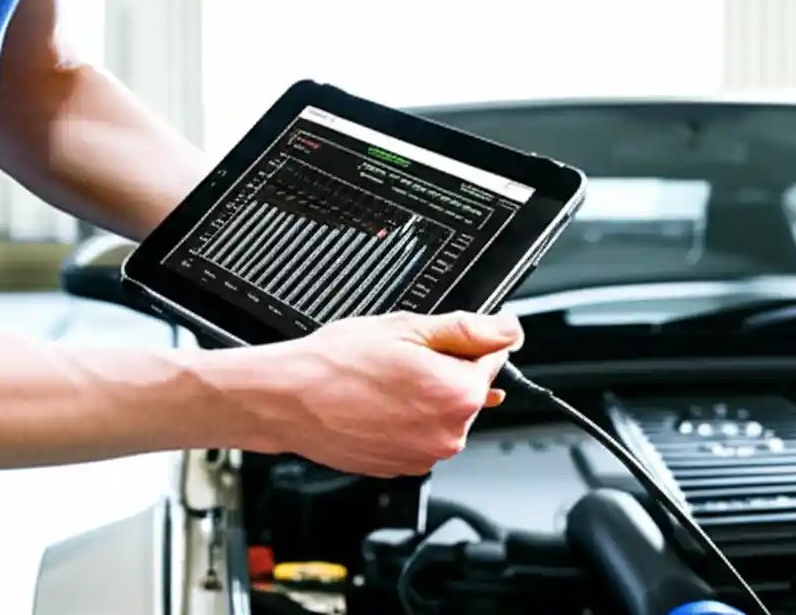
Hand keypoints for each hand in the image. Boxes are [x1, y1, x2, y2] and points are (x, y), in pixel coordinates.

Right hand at [258, 310, 523, 477]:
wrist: (287, 399)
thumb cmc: (335, 364)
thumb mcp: (407, 328)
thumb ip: (469, 329)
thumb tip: (508, 329)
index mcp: (459, 394)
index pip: (492, 359)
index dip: (464, 342)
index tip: (436, 339)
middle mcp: (449, 434)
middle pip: (467, 391)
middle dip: (442, 371)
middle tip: (398, 359)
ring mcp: (424, 456)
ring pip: (441, 415)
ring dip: (422, 398)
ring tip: (379, 383)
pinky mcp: (401, 468)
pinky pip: (418, 437)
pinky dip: (403, 421)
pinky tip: (374, 405)